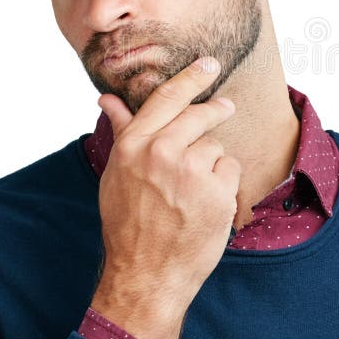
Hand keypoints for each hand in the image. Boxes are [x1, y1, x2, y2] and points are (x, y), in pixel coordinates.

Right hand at [90, 56, 240, 338]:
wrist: (147, 274)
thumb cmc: (128, 224)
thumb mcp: (116, 174)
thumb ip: (121, 131)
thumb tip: (108, 98)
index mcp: (133, 145)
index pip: (166, 98)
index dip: (190, 77)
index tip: (208, 63)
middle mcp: (161, 153)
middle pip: (200, 114)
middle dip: (216, 109)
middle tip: (225, 106)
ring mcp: (191, 172)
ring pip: (216, 145)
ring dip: (212, 161)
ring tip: (195, 189)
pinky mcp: (217, 192)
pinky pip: (230, 169)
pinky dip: (225, 183)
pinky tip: (208, 202)